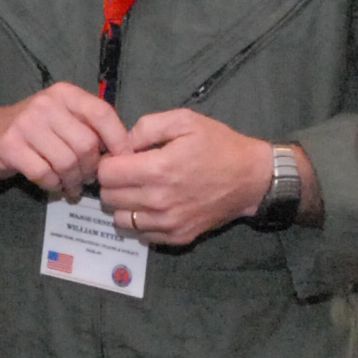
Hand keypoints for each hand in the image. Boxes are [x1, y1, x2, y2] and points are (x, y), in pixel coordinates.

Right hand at [0, 85, 130, 197]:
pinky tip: (51, 185)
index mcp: (64, 94)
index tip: (121, 161)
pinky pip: (45, 174)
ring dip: (72, 181)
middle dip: (90, 169)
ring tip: (70, 186)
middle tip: (86, 179)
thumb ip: (89, 127)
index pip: (102, 113)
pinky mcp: (10, 146)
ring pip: (67, 162)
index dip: (118, 140)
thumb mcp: (61, 118)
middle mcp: (46, 104)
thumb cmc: (32, 130)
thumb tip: (123, 153)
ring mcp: (26, 124)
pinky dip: (52, 185)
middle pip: (86, 144)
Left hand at [92, 108, 273, 247]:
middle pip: (109, 198)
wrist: (251, 178)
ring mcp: (168, 223)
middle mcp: (159, 200)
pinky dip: (140, 222)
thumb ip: (147, 127)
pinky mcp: (178, 237)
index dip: (108, 163)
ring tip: (138, 192)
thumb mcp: (185, 120)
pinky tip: (153, 207)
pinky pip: (141, 235)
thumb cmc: (218, 145)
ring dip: (123, 205)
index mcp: (158, 169)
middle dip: (112, 184)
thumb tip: (122, 144)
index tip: (120, 158)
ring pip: (120, 220)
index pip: (106, 174)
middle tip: (128, 174)